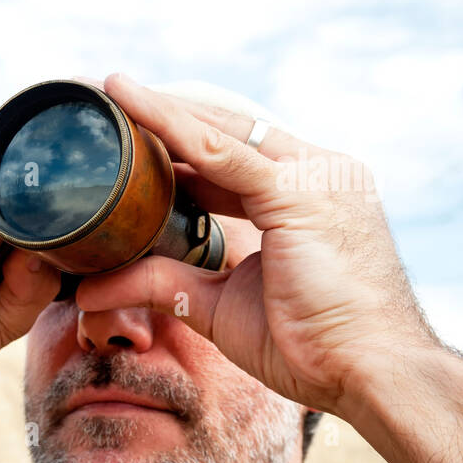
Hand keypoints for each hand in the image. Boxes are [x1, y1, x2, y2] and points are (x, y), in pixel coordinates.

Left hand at [75, 73, 440, 418]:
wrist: (372, 372)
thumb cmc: (312, 346)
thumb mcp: (219, 305)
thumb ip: (163, 283)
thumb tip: (90, 291)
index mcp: (306, 194)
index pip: (230, 155)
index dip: (176, 144)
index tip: (123, 139)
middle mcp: (315, 172)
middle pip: (224, 132)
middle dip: (163, 114)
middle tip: (105, 98)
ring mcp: (313, 174)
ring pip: (217, 130)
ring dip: (158, 107)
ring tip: (108, 90)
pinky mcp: (299, 190)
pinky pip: (217, 151)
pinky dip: (170, 123)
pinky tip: (129, 100)